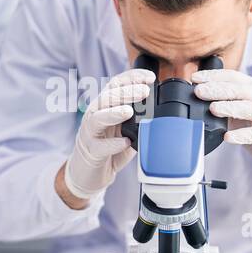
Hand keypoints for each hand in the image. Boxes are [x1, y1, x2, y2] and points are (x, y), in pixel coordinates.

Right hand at [61, 68, 154, 201]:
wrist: (88, 175)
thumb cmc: (108, 149)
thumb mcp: (126, 130)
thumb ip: (138, 121)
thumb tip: (163, 114)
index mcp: (105, 106)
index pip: (115, 84)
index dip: (132, 78)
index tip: (150, 77)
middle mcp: (95, 115)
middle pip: (107, 97)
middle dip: (126, 92)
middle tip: (145, 91)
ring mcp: (90, 133)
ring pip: (98, 117)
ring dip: (114, 113)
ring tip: (129, 112)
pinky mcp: (91, 151)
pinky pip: (100, 146)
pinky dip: (112, 144)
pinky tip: (125, 142)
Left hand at [191, 69, 251, 175]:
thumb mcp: (242, 103)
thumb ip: (225, 98)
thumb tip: (198, 94)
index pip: (232, 76)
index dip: (213, 76)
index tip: (195, 78)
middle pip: (238, 90)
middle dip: (217, 89)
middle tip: (199, 91)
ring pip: (248, 108)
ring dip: (229, 107)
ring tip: (213, 108)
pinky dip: (240, 135)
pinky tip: (228, 136)